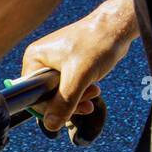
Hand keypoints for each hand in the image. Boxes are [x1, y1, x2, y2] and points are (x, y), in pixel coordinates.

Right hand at [20, 0, 137, 131]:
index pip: (32, 93)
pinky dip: (81, 91)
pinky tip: (93, 90)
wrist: (118, 26)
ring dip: (77, 98)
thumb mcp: (79, 77)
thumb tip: (51, 125)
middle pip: (46, 95)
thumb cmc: (97, 43)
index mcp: (34, 59)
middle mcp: (40, 61)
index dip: (48, 106)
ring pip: (59, 92)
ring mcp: (54, 63)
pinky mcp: (67, 64)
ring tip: (94, 93)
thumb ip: (64, 102)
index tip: (67, 110)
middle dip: (67, 102)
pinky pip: (68, 86)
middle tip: (85, 103)